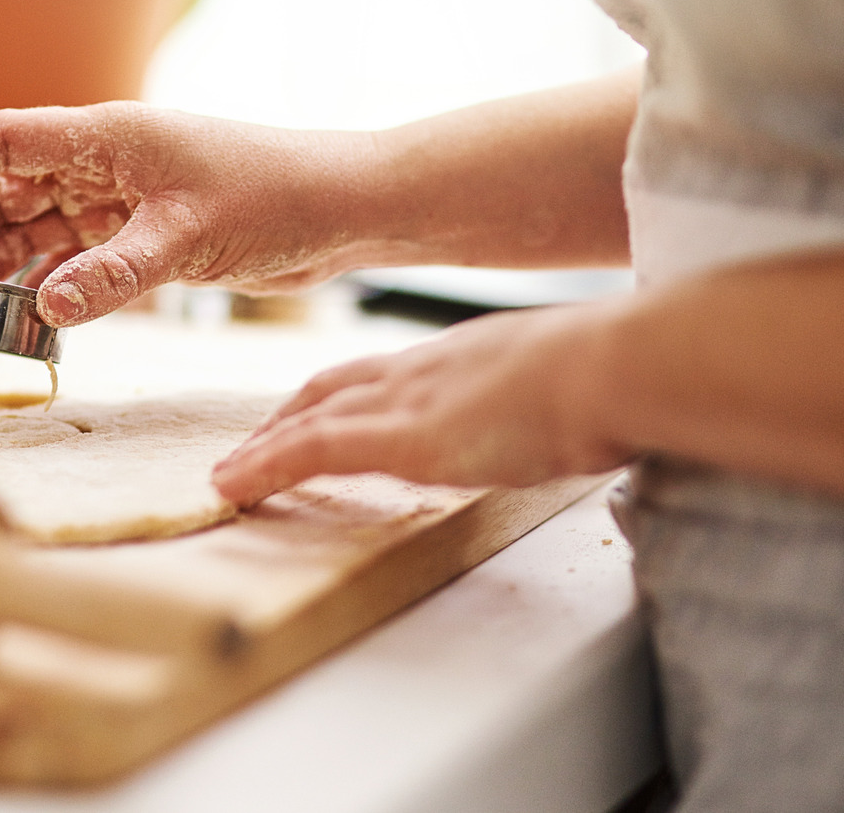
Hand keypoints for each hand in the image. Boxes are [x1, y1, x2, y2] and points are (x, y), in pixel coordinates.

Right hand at [0, 102, 375, 325]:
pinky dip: (53, 285)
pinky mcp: (150, 235)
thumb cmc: (274, 197)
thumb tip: (46, 307)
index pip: (4, 142)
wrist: (341, 211)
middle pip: (12, 190)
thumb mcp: (188, 237)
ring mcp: (128, 200)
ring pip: (43, 227)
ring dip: (7, 264)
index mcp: (109, 138)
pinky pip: (80, 257)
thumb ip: (114, 274)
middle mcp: (109, 164)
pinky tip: (34, 317)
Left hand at [211, 301, 632, 505]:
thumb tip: (580, 425)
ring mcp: (405, 400)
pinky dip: (266, 466)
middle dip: (288, 415)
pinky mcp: (398, 436)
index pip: (381, 373)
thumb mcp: (574, 385)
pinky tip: (232, 485)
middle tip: (253, 445)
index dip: (340, 394)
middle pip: (331, 388)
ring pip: (310, 417)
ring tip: (230, 474)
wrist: (612, 367)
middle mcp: (421, 370)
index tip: (316, 413)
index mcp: (461, 357)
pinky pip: (310, 450)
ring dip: (264, 446)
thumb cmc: (614, 377)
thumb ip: (555, 404)